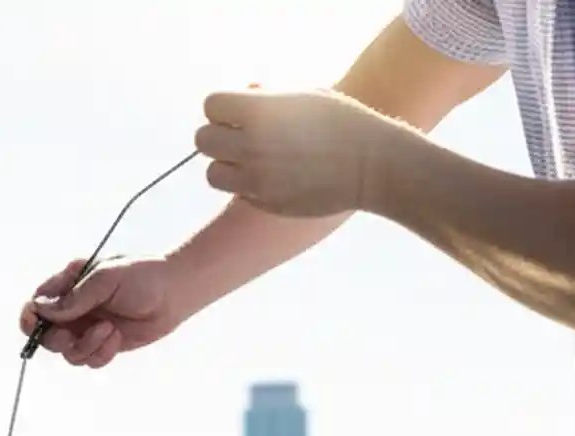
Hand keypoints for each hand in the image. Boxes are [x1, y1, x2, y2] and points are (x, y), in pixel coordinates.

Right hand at [18, 256, 185, 367]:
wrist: (176, 292)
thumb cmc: (142, 276)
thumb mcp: (106, 278)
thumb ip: (75, 297)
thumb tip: (42, 310)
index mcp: (69, 285)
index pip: (37, 304)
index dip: (29, 316)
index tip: (34, 322)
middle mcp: (74, 310)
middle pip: (46, 335)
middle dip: (57, 339)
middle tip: (73, 336)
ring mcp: (88, 329)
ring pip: (68, 353)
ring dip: (85, 346)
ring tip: (109, 330)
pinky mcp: (104, 345)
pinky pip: (89, 360)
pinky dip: (101, 353)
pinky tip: (117, 337)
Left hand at [194, 88, 399, 216]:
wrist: (372, 164)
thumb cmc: (341, 121)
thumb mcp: (303, 95)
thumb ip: (265, 96)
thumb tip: (241, 95)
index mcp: (259, 111)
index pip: (211, 105)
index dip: (224, 107)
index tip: (242, 111)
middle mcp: (252, 145)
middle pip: (202, 140)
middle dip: (219, 135)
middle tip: (242, 136)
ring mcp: (257, 178)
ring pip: (212, 173)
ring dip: (226, 165)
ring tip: (252, 159)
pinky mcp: (265, 202)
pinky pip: (237, 193)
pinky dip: (247, 186)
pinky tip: (274, 177)